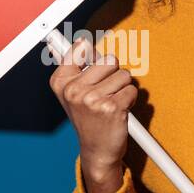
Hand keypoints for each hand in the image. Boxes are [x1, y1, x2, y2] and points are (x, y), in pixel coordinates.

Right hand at [48, 38, 138, 177]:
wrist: (97, 151)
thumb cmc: (88, 118)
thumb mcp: (74, 93)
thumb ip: (77, 66)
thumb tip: (81, 41)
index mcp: (61, 82)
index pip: (81, 47)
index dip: (93, 54)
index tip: (91, 60)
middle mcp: (73, 89)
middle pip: (109, 59)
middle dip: (113, 74)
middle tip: (105, 92)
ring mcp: (91, 99)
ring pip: (123, 75)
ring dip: (123, 88)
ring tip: (112, 103)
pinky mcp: (111, 108)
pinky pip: (132, 90)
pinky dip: (130, 99)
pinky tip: (119, 111)